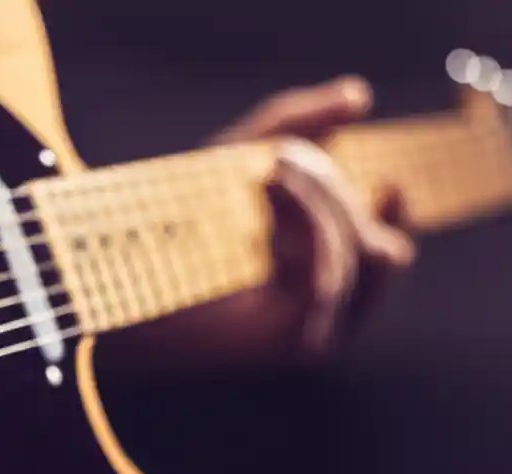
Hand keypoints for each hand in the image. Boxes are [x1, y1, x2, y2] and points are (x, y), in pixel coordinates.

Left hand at [102, 76, 413, 372]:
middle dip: (337, 194)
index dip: (395, 217)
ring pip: (357, 257)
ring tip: (265, 173)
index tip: (388, 181)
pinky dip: (304, 222)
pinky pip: (326, 275)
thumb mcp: (244, 156)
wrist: (115, 265)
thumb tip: (357, 93)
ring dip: (318, 200)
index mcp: (319, 283)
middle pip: (383, 250)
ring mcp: (312, 335)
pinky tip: (269, 186)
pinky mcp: (290, 342)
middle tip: (280, 162)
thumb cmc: (175, 221)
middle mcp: (323, 317)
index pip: (387, 255)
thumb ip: (299, 121)